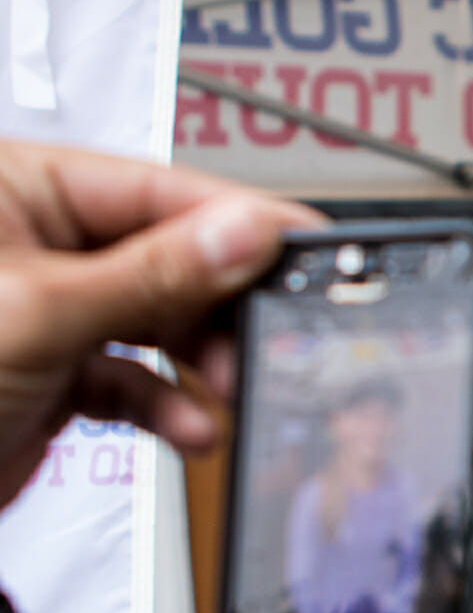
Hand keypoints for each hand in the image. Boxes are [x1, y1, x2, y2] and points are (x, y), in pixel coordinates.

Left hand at [0, 140, 319, 503]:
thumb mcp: (42, 315)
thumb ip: (154, 273)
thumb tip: (243, 232)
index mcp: (16, 188)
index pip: (152, 189)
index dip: (234, 218)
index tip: (304, 241)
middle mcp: (34, 240)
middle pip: (168, 254)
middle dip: (218, 305)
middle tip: (267, 330)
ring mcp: (46, 308)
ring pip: (158, 320)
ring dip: (200, 364)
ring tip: (228, 387)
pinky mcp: (54, 370)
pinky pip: (135, 377)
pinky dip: (167, 404)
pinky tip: (189, 424)